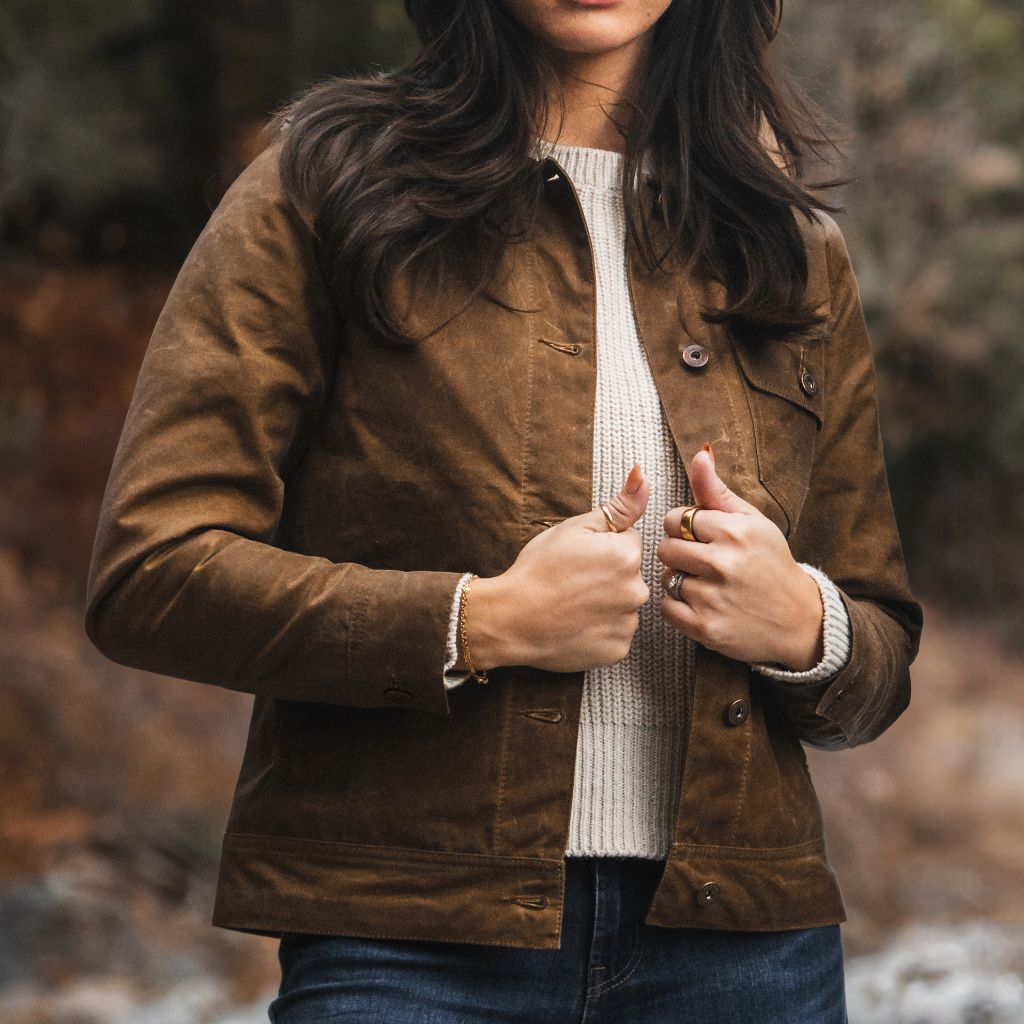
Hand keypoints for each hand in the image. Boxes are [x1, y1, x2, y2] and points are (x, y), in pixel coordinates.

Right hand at [467, 464, 651, 671]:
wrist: (511, 619)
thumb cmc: (539, 569)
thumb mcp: (574, 528)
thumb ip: (619, 505)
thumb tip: (642, 474)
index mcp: (628, 555)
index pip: (627, 542)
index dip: (601, 547)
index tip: (578, 558)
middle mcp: (637, 590)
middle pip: (629, 575)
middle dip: (607, 576)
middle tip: (572, 582)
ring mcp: (628, 624)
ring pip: (623, 605)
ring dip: (605, 604)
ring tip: (571, 605)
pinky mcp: (617, 651)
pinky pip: (615, 634)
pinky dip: (600, 631)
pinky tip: (576, 625)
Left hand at [657, 446, 824, 669]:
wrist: (799, 620)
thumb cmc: (770, 563)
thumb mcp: (752, 522)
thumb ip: (717, 491)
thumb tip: (698, 455)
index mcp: (734, 531)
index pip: (675, 519)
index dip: (683, 528)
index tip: (700, 538)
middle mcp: (723, 563)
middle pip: (665, 548)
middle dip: (678, 553)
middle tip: (701, 562)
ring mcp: (714, 597)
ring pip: (667, 578)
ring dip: (680, 581)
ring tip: (707, 585)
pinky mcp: (706, 628)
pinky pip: (666, 608)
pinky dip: (677, 607)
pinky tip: (700, 604)